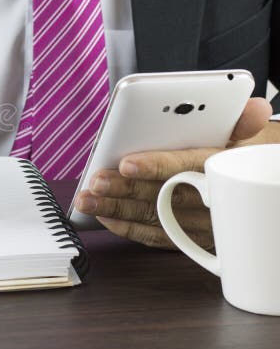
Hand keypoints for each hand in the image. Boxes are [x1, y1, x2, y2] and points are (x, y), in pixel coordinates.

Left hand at [74, 97, 274, 248]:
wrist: (264, 189)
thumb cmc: (244, 156)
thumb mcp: (248, 137)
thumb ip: (240, 123)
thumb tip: (253, 109)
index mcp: (223, 170)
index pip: (188, 167)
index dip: (157, 166)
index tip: (126, 162)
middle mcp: (213, 201)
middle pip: (164, 196)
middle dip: (125, 190)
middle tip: (95, 182)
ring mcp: (203, 225)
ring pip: (156, 219)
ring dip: (117, 211)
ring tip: (86, 200)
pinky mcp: (192, 239)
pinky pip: (158, 238)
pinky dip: (128, 229)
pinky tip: (104, 218)